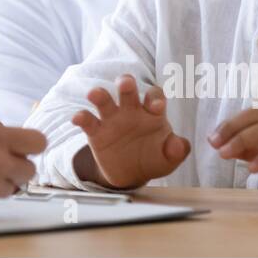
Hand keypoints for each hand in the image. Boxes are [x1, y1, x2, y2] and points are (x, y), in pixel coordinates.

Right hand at [71, 75, 190, 189]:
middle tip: (124, 84)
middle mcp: (131, 111)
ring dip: (99, 95)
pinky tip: (78, 118)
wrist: (131, 174)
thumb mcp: (169, 158)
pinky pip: (88, 121)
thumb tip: (179, 144)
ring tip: (94, 94)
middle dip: (125, 83)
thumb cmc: (154, 159)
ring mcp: (112, 119)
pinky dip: (81, 117)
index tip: (156, 107)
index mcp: (151, 113)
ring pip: (104, 100)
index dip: (155, 98)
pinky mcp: (96, 132)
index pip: (154, 96)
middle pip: (127, 90)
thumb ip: (177, 151)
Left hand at [209, 109, 257, 206]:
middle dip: (231, 128)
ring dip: (242, 140)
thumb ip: (250, 150)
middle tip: (214, 145)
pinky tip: (252, 170)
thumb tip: (222, 146)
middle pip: (256, 116)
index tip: (212, 139)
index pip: (251, 114)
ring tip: (225, 155)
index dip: (229, 123)